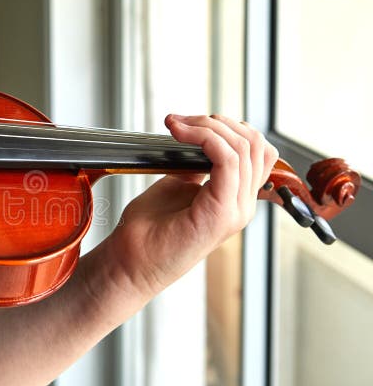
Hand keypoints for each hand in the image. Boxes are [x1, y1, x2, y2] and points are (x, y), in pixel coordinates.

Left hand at [85, 114, 277, 297]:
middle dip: (218, 122)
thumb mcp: (176, 188)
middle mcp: (241, 205)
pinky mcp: (219, 213)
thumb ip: (195, 168)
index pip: (256, 151)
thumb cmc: (146, 232)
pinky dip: (204, 138)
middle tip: (181, 121)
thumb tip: (199, 142)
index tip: (188, 122)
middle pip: (256, 144)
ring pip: (244, 147)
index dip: (227, 128)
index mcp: (234, 199)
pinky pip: (228, 160)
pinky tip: (180, 134)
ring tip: (177, 125)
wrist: (129, 264)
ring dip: (208, 126)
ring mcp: (234, 211)